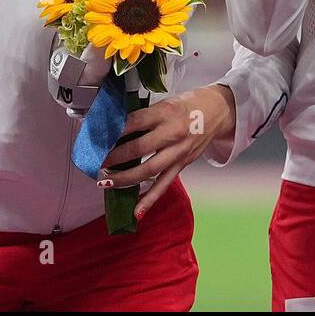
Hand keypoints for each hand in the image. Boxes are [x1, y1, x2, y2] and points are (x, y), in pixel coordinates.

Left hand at [99, 84, 235, 218]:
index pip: (134, 122)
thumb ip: (143, 117)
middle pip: (139, 148)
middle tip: (95, 161)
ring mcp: (179, 151)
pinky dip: (150, 200)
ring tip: (105, 182)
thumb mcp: (165, 103)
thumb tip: (113, 128)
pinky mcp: (183, 164)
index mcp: (166, 112)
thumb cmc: (188, 104)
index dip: (113, 131)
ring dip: (125, 178)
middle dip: (113, 157)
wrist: (219, 110)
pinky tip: (136, 212)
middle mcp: (173, 133)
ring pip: (149, 170)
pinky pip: (164, 184)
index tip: (95, 136)